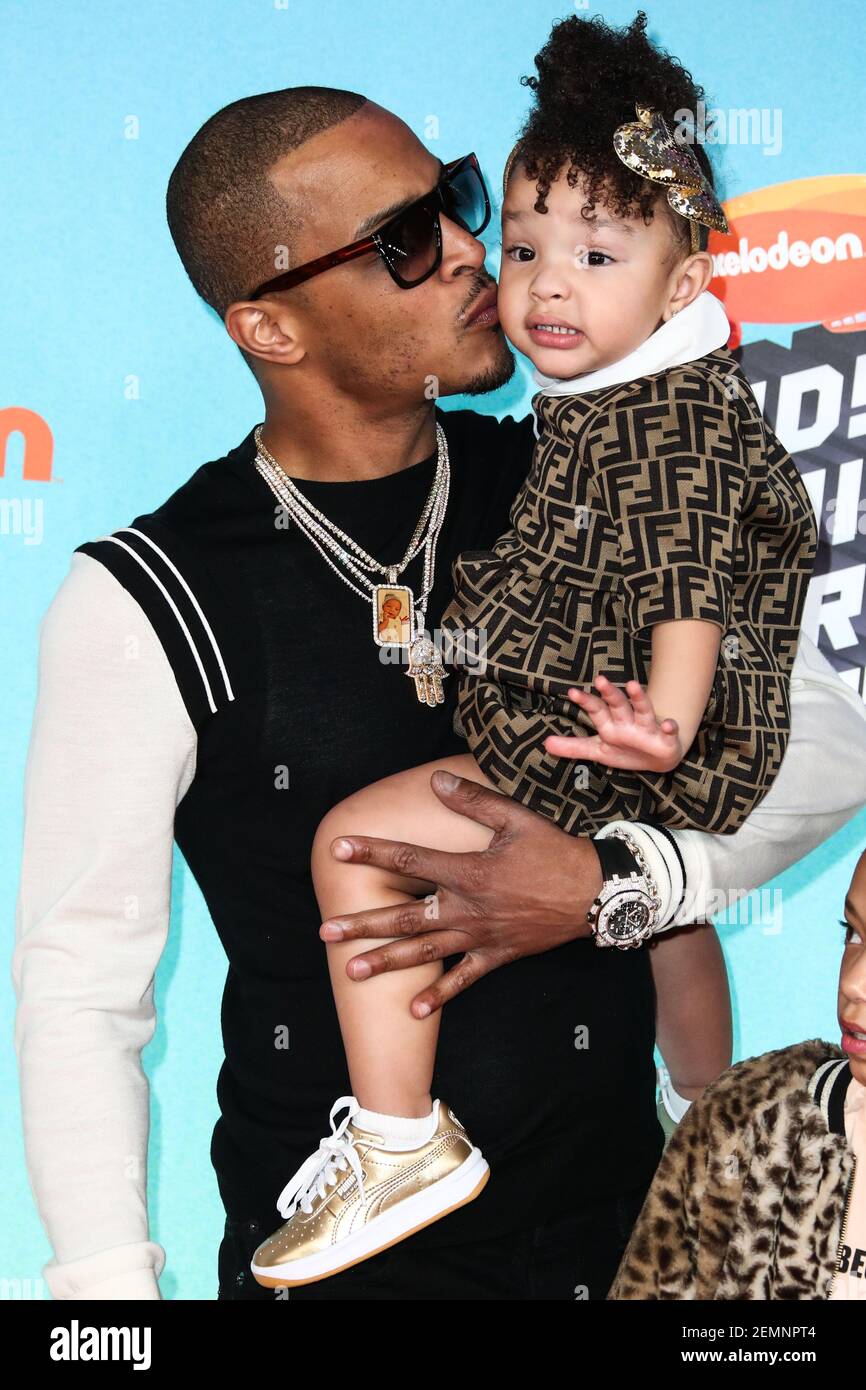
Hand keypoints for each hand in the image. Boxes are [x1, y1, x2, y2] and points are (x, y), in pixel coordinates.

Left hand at [318, 771, 601, 1016]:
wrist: (595, 893)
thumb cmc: (554, 851)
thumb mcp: (515, 818)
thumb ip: (473, 800)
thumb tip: (436, 778)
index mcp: (468, 872)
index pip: (409, 859)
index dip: (372, 851)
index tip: (338, 848)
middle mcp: (467, 908)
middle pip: (405, 917)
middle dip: (363, 924)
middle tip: (326, 931)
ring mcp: (480, 936)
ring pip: (425, 952)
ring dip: (387, 961)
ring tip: (351, 970)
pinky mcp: (497, 955)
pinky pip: (464, 978)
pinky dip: (440, 994)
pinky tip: (414, 1008)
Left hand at [543, 674, 682, 772]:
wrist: (657, 758)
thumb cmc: (625, 749)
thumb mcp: (598, 750)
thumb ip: (573, 747)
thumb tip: (545, 744)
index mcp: (610, 724)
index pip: (596, 710)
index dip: (586, 701)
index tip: (572, 692)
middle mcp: (627, 722)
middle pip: (617, 705)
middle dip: (609, 694)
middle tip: (599, 680)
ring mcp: (647, 728)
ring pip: (643, 710)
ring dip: (639, 698)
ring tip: (633, 685)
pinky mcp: (666, 739)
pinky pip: (669, 732)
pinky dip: (670, 728)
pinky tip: (669, 725)